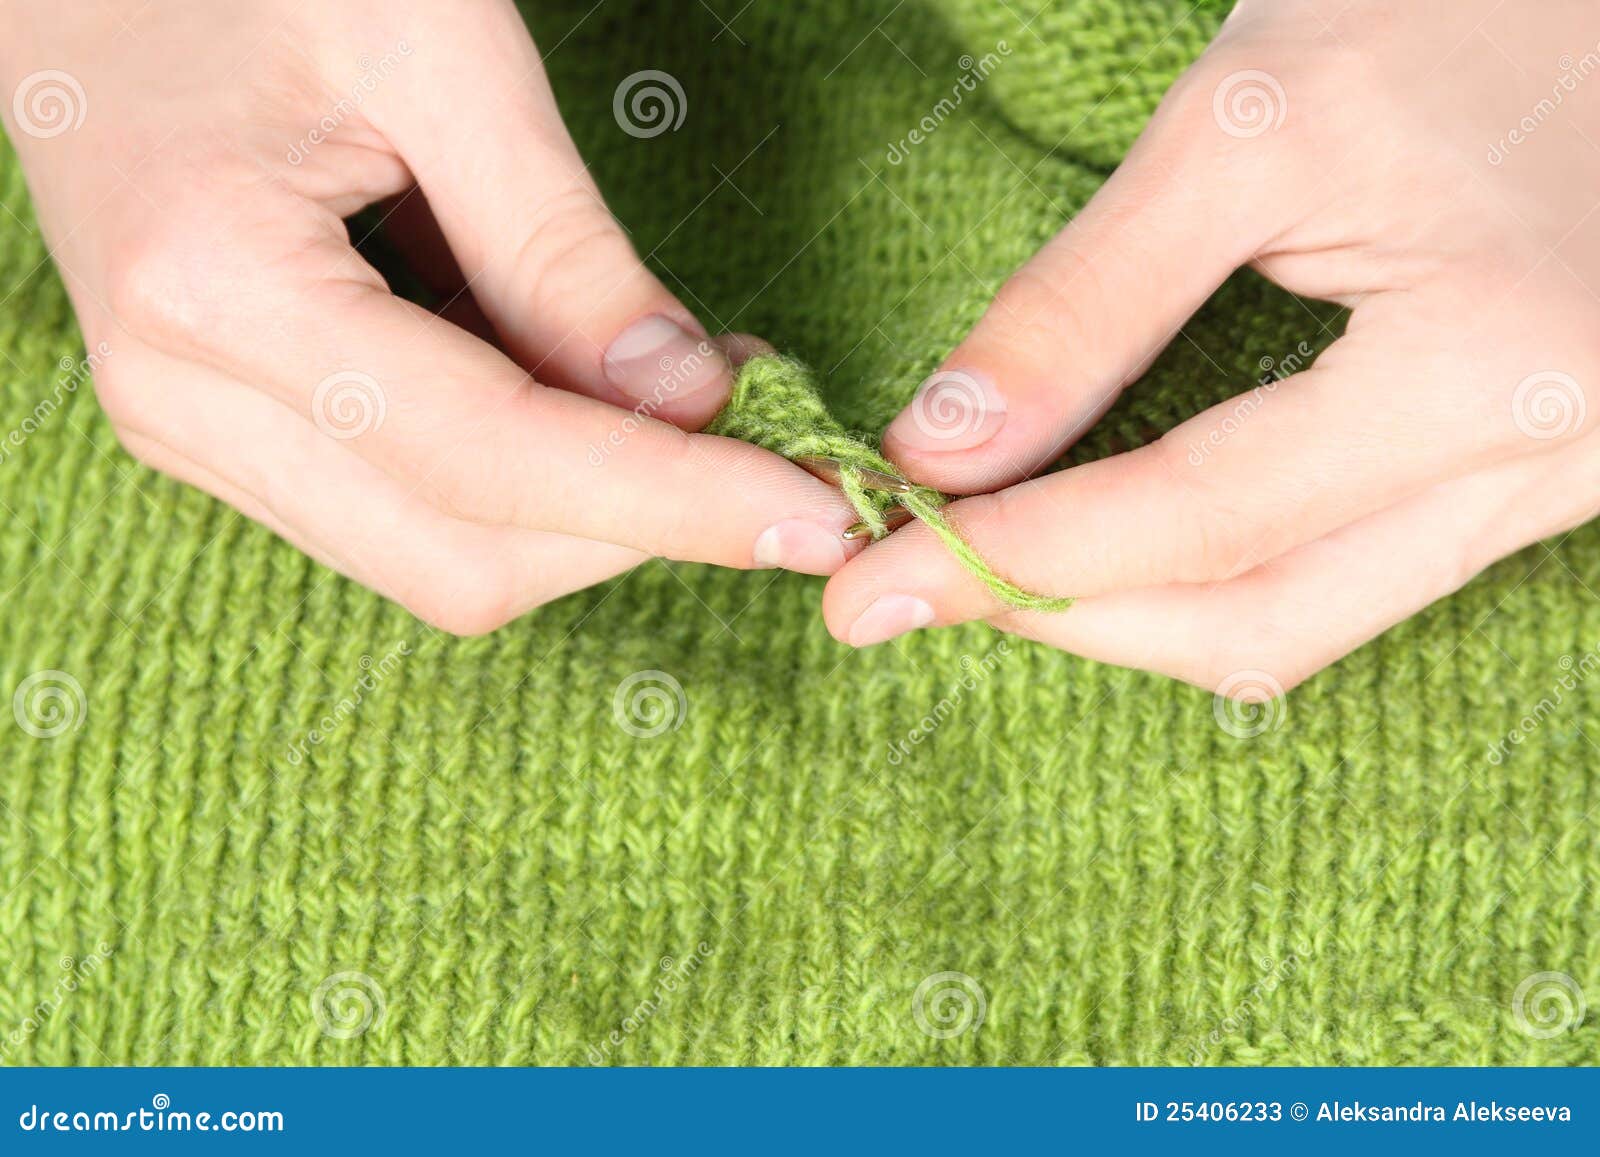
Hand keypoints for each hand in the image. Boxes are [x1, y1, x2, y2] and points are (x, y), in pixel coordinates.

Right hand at [0, 0, 857, 633]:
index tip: (814, 514)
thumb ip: (561, 247)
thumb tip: (689, 399)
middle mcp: (184, 397)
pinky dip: (529, 481)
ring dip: (591, 509)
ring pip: (441, 556)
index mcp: (218, 287)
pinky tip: (587, 391)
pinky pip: (408, 509)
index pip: (493, 459)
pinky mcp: (226, 428)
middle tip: (761, 429)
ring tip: (683, 395)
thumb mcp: (435, 50)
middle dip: (637, 522)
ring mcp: (193, 427)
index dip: (672, 500)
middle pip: (466, 557)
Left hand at [825, 0, 1599, 694]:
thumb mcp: (1245, 128)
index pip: (1195, 519)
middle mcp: (1548, 466)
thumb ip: (1087, 302)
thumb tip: (942, 448)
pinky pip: (1354, 577)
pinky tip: (1114, 534)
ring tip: (991, 561)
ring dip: (1130, 612)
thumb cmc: (1459, 2)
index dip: (1011, 561)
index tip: (870, 584)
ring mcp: (1561, 484)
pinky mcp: (1540, 473)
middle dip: (1061, 614)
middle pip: (1251, 620)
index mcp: (1488, 372)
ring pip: (1303, 619)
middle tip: (910, 584)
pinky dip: (1214, 575)